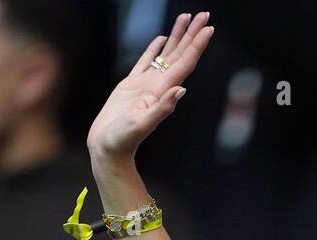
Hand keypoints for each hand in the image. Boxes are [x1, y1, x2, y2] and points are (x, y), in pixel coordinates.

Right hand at [87, 11, 213, 162]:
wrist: (107, 148)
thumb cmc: (123, 140)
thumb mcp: (143, 124)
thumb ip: (163, 108)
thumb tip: (181, 90)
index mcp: (162, 91)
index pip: (185, 63)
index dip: (197, 45)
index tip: (208, 28)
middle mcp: (158, 85)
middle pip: (180, 54)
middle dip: (192, 34)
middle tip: (204, 14)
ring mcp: (145, 84)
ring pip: (165, 54)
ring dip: (177, 36)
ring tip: (185, 17)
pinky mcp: (131, 86)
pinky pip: (146, 61)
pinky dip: (155, 49)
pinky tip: (162, 39)